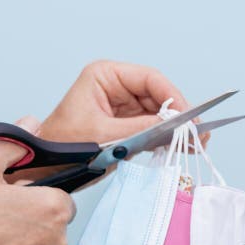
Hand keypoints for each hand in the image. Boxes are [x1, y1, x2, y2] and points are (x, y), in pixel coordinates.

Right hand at [0, 117, 73, 244]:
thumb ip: (12, 143)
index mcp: (53, 208)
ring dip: (23, 237)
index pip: (60, 192)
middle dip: (30, 214)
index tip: (12, 194)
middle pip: (52, 219)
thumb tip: (31, 125)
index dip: (34, 191)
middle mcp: (58, 240)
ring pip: (41, 243)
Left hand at [40, 60, 209, 145]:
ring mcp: (122, 106)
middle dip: (178, 115)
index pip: (149, 78)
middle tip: (197, 134)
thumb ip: (141, 129)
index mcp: (104, 76)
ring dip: (176, 128)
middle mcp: (115, 86)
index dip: (173, 96)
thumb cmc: (63, 146)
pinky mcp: (125, 124)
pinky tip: (182, 146)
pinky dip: (166, 137)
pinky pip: (152, 127)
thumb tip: (173, 127)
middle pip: (158, 95)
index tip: (188, 116)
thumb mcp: (105, 136)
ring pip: (158, 112)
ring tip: (196, 143)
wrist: (47, 168)